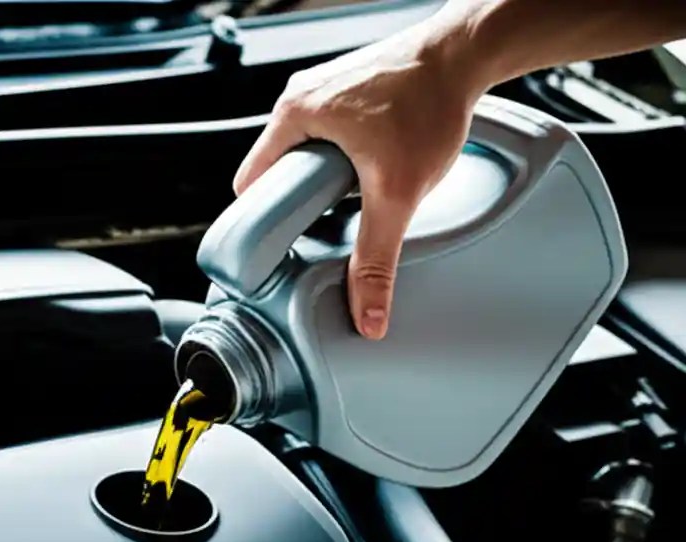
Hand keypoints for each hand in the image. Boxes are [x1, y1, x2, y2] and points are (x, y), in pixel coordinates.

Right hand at [232, 23, 484, 339]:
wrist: (467, 54)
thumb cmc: (429, 101)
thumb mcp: (399, 192)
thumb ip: (376, 258)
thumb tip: (366, 312)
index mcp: (291, 115)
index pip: (250, 185)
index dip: (265, 220)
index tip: (283, 245)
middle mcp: (299, 96)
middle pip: (276, 170)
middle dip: (301, 200)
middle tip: (331, 220)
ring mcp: (323, 87)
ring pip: (303, 151)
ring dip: (323, 177)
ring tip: (356, 191)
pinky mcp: (348, 86)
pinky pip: (326, 132)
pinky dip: (342, 154)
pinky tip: (372, 163)